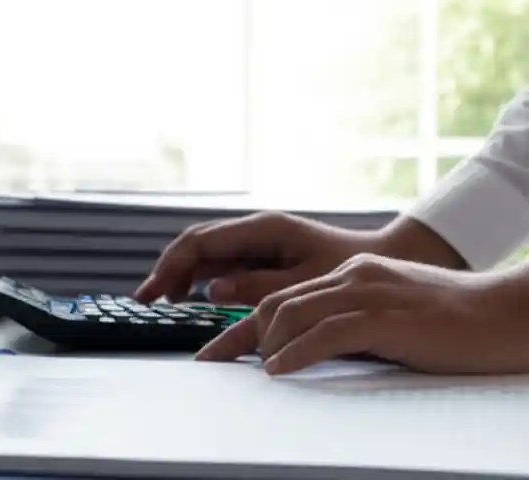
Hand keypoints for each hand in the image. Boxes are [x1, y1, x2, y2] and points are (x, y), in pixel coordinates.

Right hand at [133, 212, 379, 304]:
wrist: (384, 259)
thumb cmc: (349, 269)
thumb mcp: (306, 282)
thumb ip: (259, 286)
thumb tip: (213, 289)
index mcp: (264, 228)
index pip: (201, 240)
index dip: (171, 265)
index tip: (153, 291)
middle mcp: (256, 230)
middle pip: (197, 243)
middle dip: (168, 268)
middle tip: (145, 299)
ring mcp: (258, 241)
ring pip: (206, 253)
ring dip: (182, 273)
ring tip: (162, 301)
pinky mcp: (263, 255)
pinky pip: (223, 263)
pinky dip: (201, 277)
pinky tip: (191, 297)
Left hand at [196, 254, 528, 374]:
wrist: (511, 314)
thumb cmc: (460, 326)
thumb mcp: (399, 319)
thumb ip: (360, 327)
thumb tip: (319, 355)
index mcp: (356, 273)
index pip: (285, 295)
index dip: (245, 324)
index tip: (219, 352)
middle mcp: (355, 274)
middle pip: (276, 301)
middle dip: (236, 334)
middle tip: (210, 363)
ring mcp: (370, 291)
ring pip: (292, 313)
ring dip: (259, 345)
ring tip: (241, 371)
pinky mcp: (386, 317)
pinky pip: (325, 333)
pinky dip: (294, 353)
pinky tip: (277, 370)